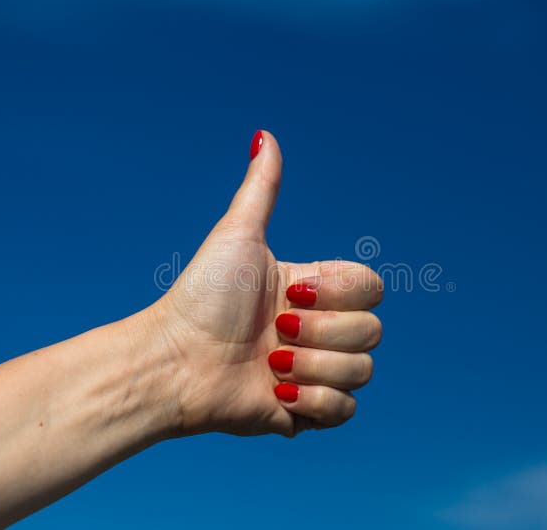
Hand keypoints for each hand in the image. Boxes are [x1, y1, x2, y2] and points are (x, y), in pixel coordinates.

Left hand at [150, 131, 382, 436]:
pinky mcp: (304, 413)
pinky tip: (275, 393)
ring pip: (362, 371)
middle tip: (273, 331)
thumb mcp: (238, 236)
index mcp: (315, 290)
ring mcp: (314, 373)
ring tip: (268, 366)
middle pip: (372, 331)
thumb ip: (261, 188)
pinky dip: (314, 402)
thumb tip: (264, 134)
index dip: (340, 292)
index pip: (372, 288)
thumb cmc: (201, 297)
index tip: (290, 291)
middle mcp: (320, 330)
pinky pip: (345, 410)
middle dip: (321, 332)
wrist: (173, 361)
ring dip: (313, 367)